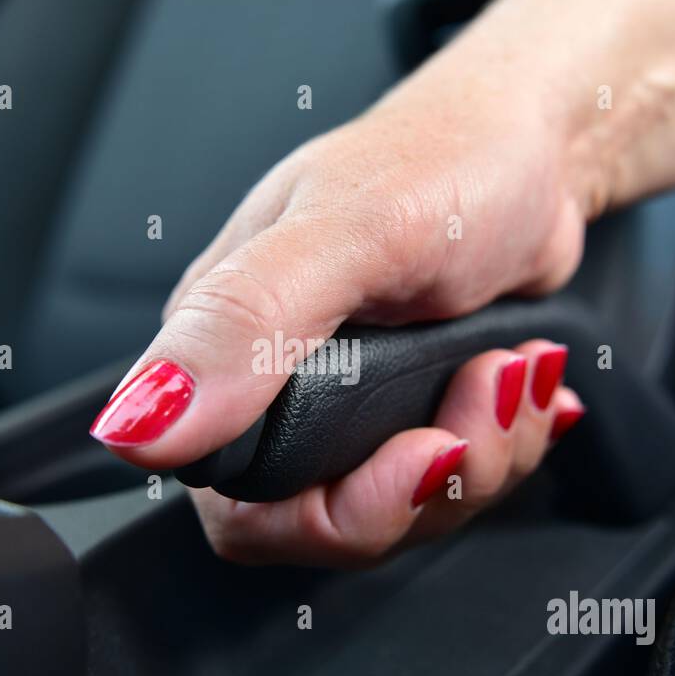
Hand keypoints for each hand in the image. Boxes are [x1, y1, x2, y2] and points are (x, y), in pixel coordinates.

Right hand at [89, 74, 586, 565]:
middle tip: (481, 396)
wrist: (535, 150)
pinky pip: (452, 487)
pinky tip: (519, 378)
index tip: (417, 453)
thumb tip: (139, 426)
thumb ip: (245, 325)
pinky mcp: (409, 414)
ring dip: (484, 458)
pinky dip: (505, 445)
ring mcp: (350, 409)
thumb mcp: (349, 231)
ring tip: (510, 369)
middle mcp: (278, 390)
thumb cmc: (443, 161)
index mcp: (227, 349)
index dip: (331, 514)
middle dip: (427, 486)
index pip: (242, 509)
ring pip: (404, 513)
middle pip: (330, 524)